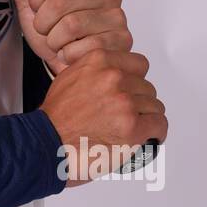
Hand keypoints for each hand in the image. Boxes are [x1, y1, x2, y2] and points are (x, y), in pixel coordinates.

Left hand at [7, 0, 131, 74]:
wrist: (64, 59)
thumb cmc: (52, 25)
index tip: (38, 6)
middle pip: (60, 1)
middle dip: (43, 21)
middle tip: (47, 28)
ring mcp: (117, 16)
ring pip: (71, 25)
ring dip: (54, 39)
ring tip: (59, 40)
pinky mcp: (121, 41)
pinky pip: (83, 48)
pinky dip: (68, 54)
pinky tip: (72, 51)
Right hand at [40, 48, 168, 184]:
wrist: (46, 144)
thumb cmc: (54, 119)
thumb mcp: (68, 77)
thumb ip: (92, 70)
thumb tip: (110, 74)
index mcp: (98, 61)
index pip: (138, 64)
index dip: (135, 80)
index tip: (130, 91)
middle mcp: (113, 77)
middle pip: (147, 86)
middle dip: (138, 102)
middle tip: (124, 116)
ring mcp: (124, 102)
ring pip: (154, 106)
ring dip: (146, 118)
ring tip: (131, 128)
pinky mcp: (132, 127)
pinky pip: (159, 124)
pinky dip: (155, 133)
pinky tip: (145, 137)